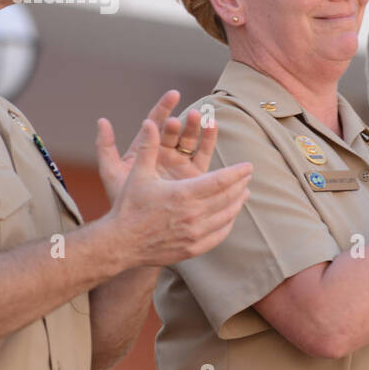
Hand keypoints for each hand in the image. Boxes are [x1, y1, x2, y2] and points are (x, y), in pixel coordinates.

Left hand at [95, 90, 216, 201]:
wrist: (140, 226)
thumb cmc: (123, 200)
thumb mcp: (111, 171)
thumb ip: (105, 146)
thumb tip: (102, 120)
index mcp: (146, 150)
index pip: (156, 124)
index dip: (165, 109)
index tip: (174, 95)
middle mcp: (165, 154)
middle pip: (176, 132)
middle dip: (184, 121)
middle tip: (190, 114)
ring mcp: (180, 164)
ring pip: (191, 141)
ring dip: (198, 128)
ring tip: (203, 117)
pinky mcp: (194, 176)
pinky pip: (203, 155)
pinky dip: (208, 141)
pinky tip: (213, 128)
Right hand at [102, 117, 252, 267]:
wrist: (120, 244)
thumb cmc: (129, 206)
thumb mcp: (138, 174)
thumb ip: (147, 147)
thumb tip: (149, 121)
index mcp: (183, 193)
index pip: (221, 180)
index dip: (237, 172)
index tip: (248, 166)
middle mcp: (193, 214)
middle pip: (228, 197)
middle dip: (241, 184)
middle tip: (248, 176)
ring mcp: (195, 233)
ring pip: (227, 216)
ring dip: (238, 202)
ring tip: (244, 193)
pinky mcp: (194, 248)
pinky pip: (220, 234)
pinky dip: (228, 222)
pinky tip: (230, 215)